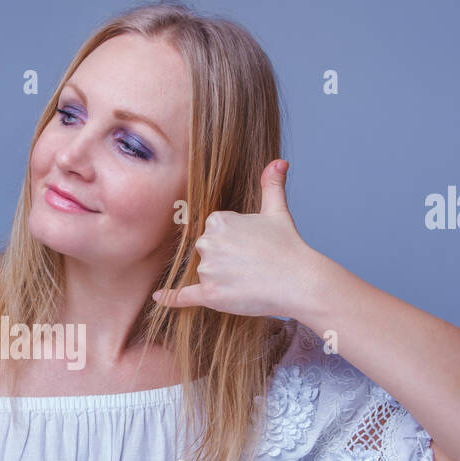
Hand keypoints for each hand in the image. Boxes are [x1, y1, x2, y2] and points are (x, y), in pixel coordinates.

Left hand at [152, 160, 321, 319]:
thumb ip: (272, 185)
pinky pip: (183, 296)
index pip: (213, 231)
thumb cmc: (289, 246)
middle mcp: (208, 243)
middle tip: (250, 264)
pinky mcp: (210, 295)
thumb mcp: (278, 211)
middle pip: (206, 252)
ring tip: (247, 280)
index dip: (232, 241)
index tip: (250, 246)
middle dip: (224, 259)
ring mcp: (208, 269)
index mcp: (218, 220)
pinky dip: (171, 298)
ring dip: (220, 279)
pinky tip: (159, 297)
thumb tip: (279, 162)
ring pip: (204, 274)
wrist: (299, 281)